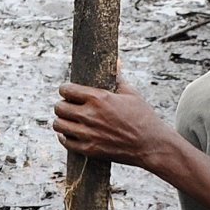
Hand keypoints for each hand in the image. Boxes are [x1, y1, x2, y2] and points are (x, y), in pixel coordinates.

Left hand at [52, 81, 178, 172]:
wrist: (151, 145)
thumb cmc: (143, 117)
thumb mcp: (131, 94)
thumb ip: (118, 77)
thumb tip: (117, 61)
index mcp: (99, 98)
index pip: (66, 90)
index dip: (66, 90)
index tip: (69, 92)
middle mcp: (90, 115)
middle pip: (59, 107)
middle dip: (62, 105)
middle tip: (68, 106)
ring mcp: (88, 133)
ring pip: (58, 124)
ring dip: (62, 121)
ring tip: (68, 120)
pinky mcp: (89, 149)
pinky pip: (65, 141)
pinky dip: (65, 137)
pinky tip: (70, 133)